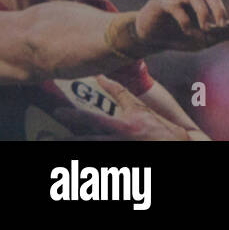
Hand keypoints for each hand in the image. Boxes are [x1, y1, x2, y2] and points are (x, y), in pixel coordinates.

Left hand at [54, 75, 191, 140]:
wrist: (174, 143)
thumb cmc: (155, 123)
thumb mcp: (138, 106)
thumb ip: (119, 92)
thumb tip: (101, 77)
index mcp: (123, 126)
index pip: (94, 119)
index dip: (74, 115)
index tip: (58, 111)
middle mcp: (118, 140)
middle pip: (87, 140)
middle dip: (68, 139)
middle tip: (50, 138)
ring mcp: (119, 149)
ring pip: (92, 147)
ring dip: (78, 143)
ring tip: (60, 141)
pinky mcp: (120, 156)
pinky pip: (103, 153)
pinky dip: (91, 146)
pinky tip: (81, 143)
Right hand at [133, 0, 228, 51]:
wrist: (149, 40)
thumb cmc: (178, 36)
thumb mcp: (203, 39)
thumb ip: (222, 34)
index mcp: (203, 1)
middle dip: (219, 8)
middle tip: (222, 25)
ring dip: (203, 14)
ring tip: (206, 30)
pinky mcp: (161, 3)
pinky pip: (176, 7)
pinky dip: (184, 20)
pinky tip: (187, 31)